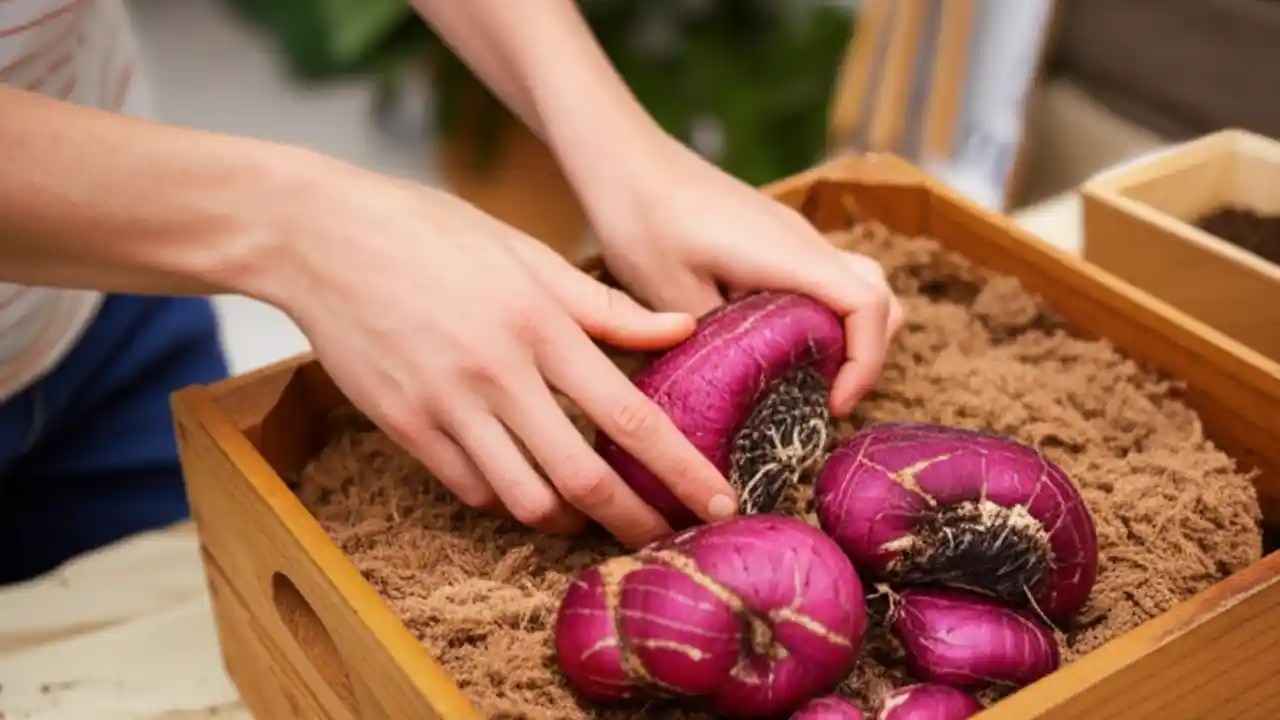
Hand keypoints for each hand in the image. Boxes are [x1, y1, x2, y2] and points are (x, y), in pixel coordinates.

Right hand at [272, 162, 737, 546]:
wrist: (321, 239)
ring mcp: (446, 406)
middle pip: (583, 478)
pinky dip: (507, 497)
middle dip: (634, 520)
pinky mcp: (405, 428)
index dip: (681, 470)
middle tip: (664, 537)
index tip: (718, 502)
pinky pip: (471, 489)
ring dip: (568, 518)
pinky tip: (523, 482)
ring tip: (592, 512)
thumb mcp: (526, 252)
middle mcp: (498, 373)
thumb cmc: (431, 234)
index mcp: (539, 322)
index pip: (630, 416)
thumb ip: (605, 306)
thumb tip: (681, 331)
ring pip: (525, 499)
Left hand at [577, 132, 905, 417]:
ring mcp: (795, 239)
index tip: (832, 404)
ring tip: (807, 376)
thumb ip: (717, 341)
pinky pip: (825, 280)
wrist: (626, 158)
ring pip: (858, 286)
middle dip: (867, 355)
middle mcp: (805, 243)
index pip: (868, 305)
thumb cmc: (642, 219)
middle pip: (882, 298)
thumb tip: (741, 387)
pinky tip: (778, 344)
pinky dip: (824, 316)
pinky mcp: (777, 239)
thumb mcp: (670, 293)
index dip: (866, 362)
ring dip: (849, 335)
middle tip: (824, 397)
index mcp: (789, 255)